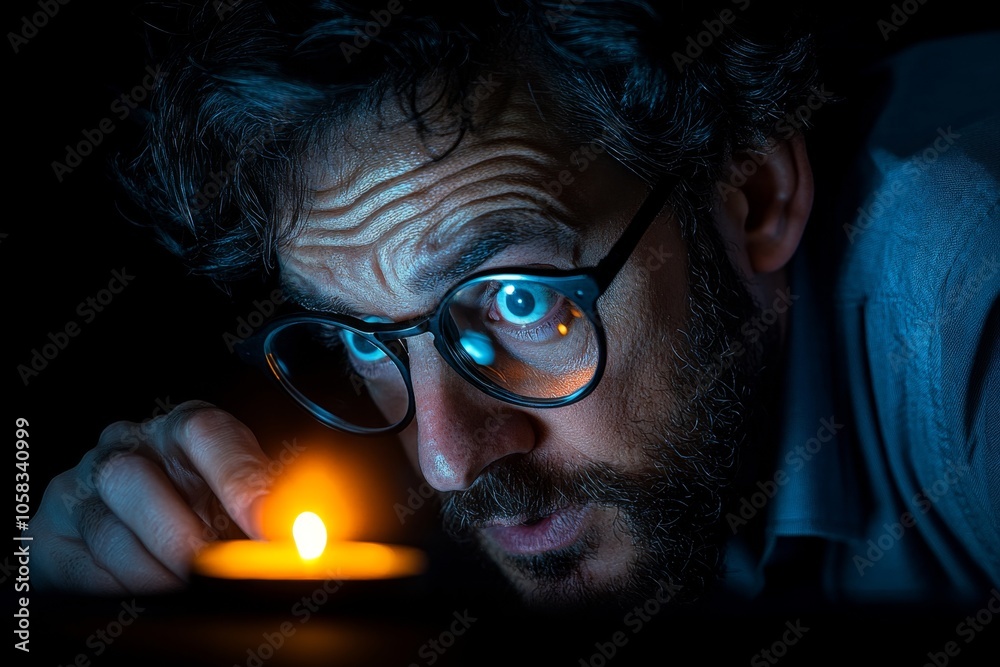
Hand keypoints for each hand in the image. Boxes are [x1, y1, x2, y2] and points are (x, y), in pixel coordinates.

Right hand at [30, 401, 271, 593]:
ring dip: (152, 571)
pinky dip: (118, 589)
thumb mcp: (241, 504)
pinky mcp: (50, 533)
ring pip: (107, 528)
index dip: (238, 478)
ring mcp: (81, 486)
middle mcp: (126, 446)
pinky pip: (79, 566)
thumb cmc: (201, 514)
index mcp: (182, 429)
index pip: (206, 432)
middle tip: (212, 569)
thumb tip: (302, 534)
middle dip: (179, 534)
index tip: (269, 524)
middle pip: (135, 476)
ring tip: (185, 590)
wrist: (139, 543)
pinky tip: (146, 596)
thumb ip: (266, 510)